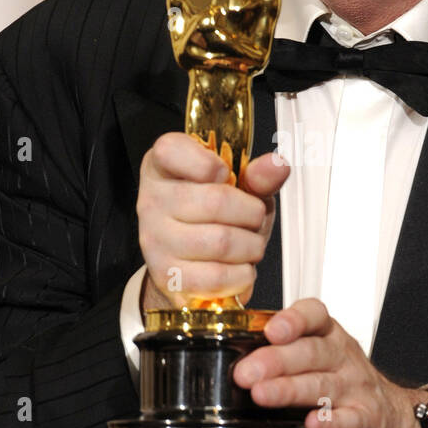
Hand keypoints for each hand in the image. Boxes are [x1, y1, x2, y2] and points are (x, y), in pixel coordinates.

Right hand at [137, 133, 288, 309]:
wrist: (191, 261)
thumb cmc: (214, 216)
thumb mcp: (241, 188)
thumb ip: (258, 175)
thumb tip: (276, 166)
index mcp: (163, 166)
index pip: (171, 151)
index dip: (210, 164)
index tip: (226, 174)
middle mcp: (152, 200)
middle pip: (215, 201)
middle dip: (251, 214)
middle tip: (254, 218)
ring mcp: (155, 239)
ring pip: (221, 241)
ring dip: (251, 246)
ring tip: (248, 244)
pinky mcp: (166, 275)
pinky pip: (218, 276)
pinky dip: (242, 274)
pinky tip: (238, 266)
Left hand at [232, 299, 427, 427]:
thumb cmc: (345, 391)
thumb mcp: (318, 362)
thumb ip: (283, 354)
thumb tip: (232, 356)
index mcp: (330, 338)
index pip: (315, 316)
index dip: (293, 320)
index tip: (270, 330)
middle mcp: (344, 360)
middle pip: (312, 353)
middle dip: (276, 360)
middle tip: (245, 372)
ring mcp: (357, 391)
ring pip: (323, 386)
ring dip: (290, 389)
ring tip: (263, 395)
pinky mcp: (365, 424)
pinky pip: (348, 421)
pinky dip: (329, 423)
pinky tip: (312, 424)